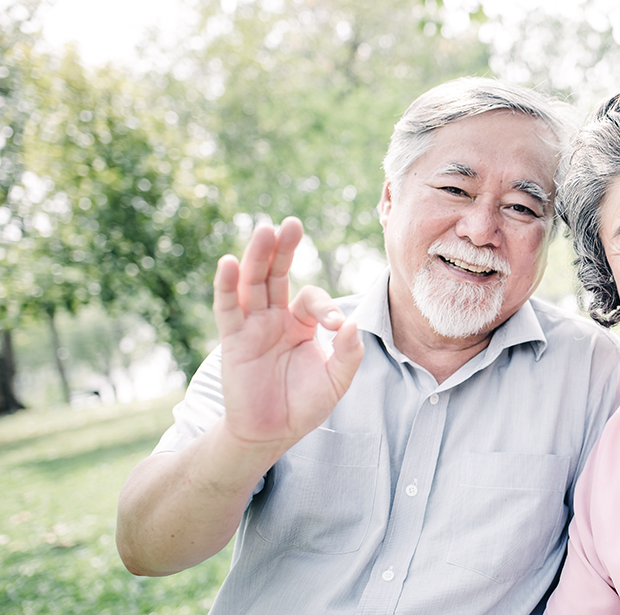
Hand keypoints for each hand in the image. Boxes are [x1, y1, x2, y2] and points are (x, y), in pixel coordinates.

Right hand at [213, 217, 363, 449]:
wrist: (271, 433)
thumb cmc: (304, 406)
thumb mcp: (336, 381)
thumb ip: (349, 354)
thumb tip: (354, 324)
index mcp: (301, 323)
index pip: (312, 300)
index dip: (326, 308)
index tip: (338, 326)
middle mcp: (274, 318)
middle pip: (277, 275)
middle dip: (284, 250)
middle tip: (291, 224)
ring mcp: (252, 326)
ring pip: (253, 284)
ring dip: (257, 257)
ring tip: (264, 230)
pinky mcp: (233, 340)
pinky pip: (228, 309)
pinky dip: (227, 286)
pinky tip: (229, 263)